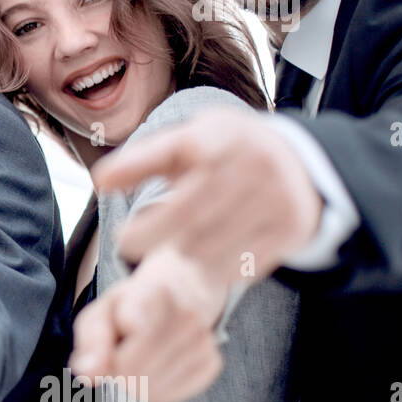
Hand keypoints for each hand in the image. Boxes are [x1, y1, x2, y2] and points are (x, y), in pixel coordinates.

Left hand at [70, 245, 226, 401]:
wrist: (181, 291)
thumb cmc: (130, 308)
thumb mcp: (102, 312)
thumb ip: (92, 341)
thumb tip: (88, 377)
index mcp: (152, 290)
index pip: (138, 316)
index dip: (126, 329)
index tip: (125, 326)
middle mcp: (185, 313)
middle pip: (132, 369)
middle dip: (115, 369)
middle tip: (119, 350)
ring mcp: (204, 339)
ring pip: (149, 390)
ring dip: (134, 382)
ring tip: (138, 355)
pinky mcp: (212, 363)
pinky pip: (168, 398)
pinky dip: (153, 391)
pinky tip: (155, 368)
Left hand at [93, 109, 322, 288]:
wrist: (301, 163)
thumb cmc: (224, 151)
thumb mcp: (188, 141)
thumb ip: (144, 159)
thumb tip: (100, 181)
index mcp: (223, 134)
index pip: (178, 152)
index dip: (142, 176)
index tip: (114, 217)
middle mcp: (254, 163)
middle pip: (190, 214)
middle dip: (151, 235)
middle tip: (126, 245)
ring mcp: (279, 197)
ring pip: (213, 245)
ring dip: (183, 254)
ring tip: (171, 248)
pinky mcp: (292, 228)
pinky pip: (242, 263)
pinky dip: (216, 267)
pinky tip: (206, 258)